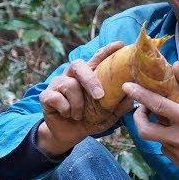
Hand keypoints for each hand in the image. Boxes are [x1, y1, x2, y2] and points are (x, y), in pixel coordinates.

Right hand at [37, 41, 133, 155]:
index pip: (97, 59)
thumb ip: (119, 106)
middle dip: (90, 80)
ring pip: (70, 85)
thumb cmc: (88, 121)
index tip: (120, 44)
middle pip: (78, 65)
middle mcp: (72, 76)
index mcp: (87, 77)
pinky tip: (66, 115)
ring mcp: (58, 84)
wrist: (68, 135)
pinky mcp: (46, 95)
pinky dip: (65, 110)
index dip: (107, 50)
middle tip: (99, 96)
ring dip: (78, 105)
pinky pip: (57, 98)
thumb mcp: (107, 116)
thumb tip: (132, 98)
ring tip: (78, 115)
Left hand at [124, 63, 178, 169]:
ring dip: (158, 129)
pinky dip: (168, 141)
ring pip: (157, 141)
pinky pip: (167, 151)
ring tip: (170, 121)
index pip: (157, 106)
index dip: (140, 95)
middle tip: (143, 109)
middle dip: (138, 118)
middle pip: (146, 131)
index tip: (127, 87)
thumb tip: (175, 66)